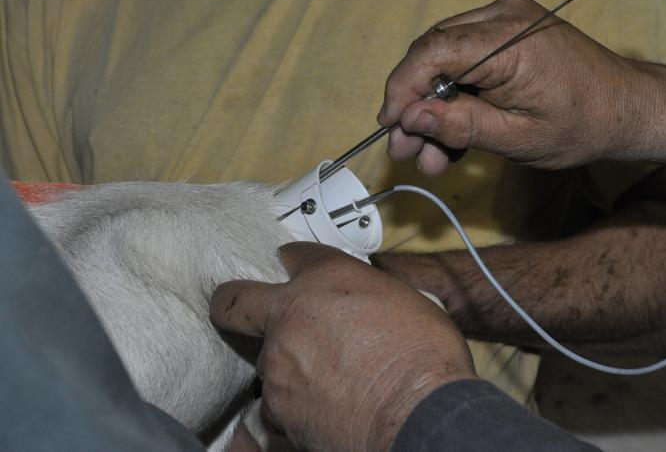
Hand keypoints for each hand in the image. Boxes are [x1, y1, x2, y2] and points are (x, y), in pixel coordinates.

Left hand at [210, 242, 475, 451]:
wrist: (419, 412)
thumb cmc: (425, 355)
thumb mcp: (404, 299)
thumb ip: (366, 294)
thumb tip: (364, 303)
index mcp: (325, 279)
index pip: (293, 256)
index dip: (292, 261)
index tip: (291, 267)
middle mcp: (290, 315)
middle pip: (236, 302)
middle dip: (235, 306)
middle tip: (243, 314)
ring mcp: (277, 363)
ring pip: (263, 362)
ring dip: (285, 368)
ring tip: (322, 382)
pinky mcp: (276, 407)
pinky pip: (274, 404)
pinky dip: (293, 407)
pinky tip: (322, 409)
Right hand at [379, 0, 665, 184]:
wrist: (628, 109)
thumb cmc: (584, 125)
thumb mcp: (518, 139)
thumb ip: (461, 126)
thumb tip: (412, 118)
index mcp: (510, 40)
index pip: (432, 52)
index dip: (402, 89)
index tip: (389, 125)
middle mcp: (504, 17)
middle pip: (433, 54)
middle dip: (414, 105)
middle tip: (403, 149)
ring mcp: (506, 21)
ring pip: (445, 60)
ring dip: (433, 107)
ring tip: (427, 156)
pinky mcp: (508, 33)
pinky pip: (465, 60)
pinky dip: (455, 96)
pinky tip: (449, 137)